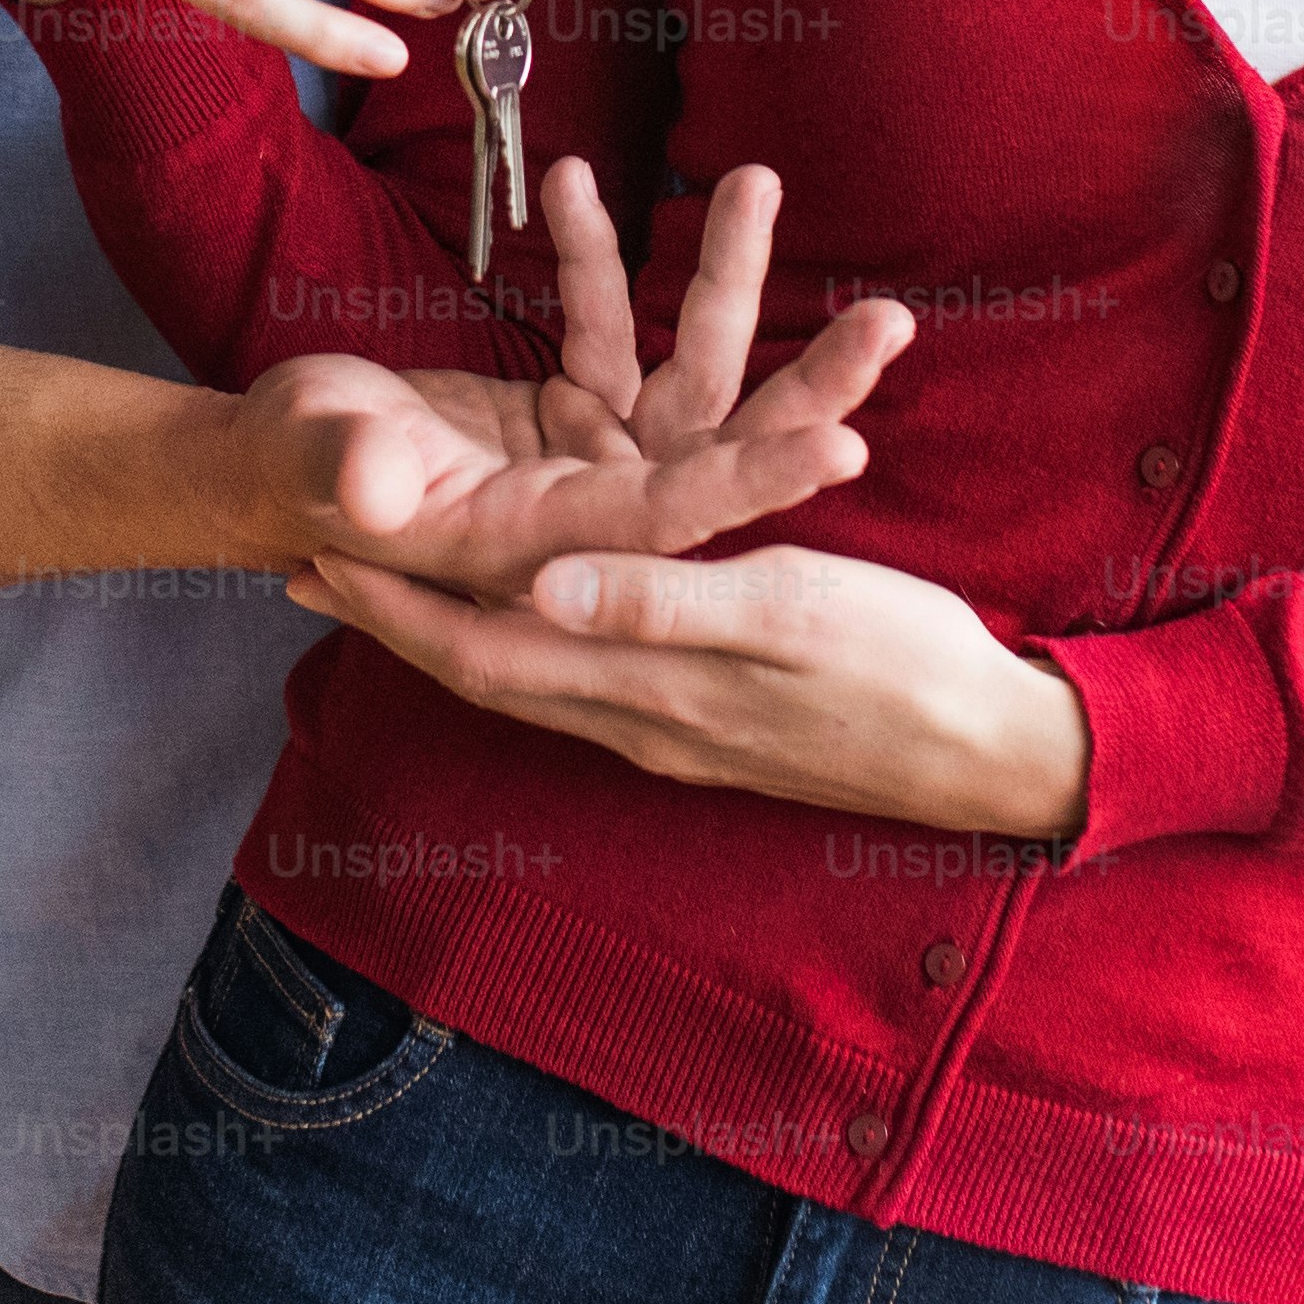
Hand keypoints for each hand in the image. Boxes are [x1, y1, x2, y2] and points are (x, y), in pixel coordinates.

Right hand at [230, 164, 905, 597]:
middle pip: (724, 447)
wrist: (274, 465)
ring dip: (724, 276)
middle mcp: (587, 506)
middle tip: (891, 324)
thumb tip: (380, 482)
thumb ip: (352, 468)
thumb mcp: (314, 461)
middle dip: (809, 388)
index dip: (756, 481)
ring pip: (688, 370)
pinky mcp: (568, 410)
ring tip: (755, 180)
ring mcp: (585, 456)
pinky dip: (594, 252)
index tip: (846, 443)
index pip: (672, 518)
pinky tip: (568, 178)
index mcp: (543, 540)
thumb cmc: (288, 470)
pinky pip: (605, 321)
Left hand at [296, 542, 1093, 838]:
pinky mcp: (708, 716)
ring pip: (525, 676)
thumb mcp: (791, 613)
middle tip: (308, 563)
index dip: (393, 603)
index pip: (483, 648)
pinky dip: (522, 638)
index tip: (310, 551)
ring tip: (388, 579)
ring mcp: (673, 726)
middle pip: (482, 669)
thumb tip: (539, 592)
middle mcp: (640, 719)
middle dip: (392, 617)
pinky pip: (578, 678)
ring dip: (447, 627)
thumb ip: (665, 602)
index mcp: (648, 686)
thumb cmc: (905, 667)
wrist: (994, 752)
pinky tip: (519, 610)